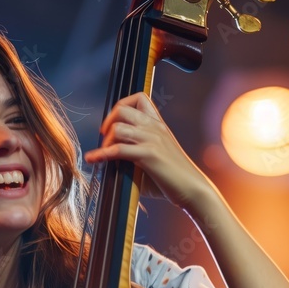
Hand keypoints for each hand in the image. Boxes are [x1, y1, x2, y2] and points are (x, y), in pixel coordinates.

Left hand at [83, 92, 211, 210]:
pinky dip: (101, 154)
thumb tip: (111, 161)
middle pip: (122, 110)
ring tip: (105, 152)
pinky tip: (94, 159)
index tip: (113, 123)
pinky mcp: (149, 155)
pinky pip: (118, 150)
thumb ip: (136, 155)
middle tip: (105, 138)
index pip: (139, 98)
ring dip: (106, 141)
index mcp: (158, 125)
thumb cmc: (174, 179)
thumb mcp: (154, 160)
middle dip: (108, 122)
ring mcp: (152, 140)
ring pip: (118, 128)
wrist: (194, 189)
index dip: (121, 106)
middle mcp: (155, 128)